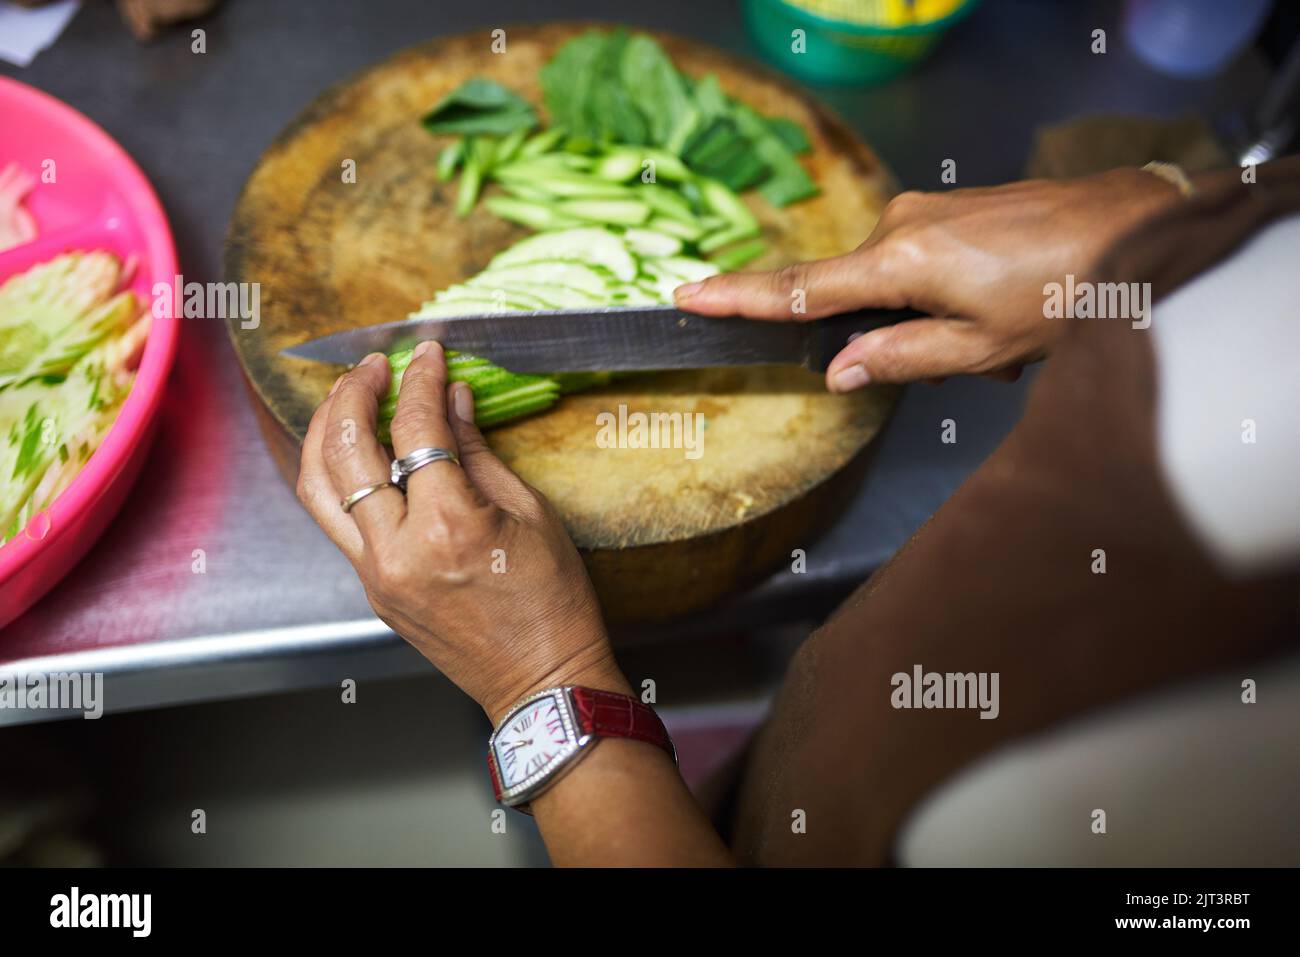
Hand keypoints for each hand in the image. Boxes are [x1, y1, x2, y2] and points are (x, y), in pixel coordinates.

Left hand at [295, 342, 628, 722]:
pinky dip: (338, 475)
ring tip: (346, 399)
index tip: (429, 354)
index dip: (421, 380)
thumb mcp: (530, 515)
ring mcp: (376, 575)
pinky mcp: (372, 590)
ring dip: (324, 432)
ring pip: (318, 488)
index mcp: (448, 526)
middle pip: (344, 450)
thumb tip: (452, 399)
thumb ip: (479, 451)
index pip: (417, 429)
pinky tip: (359, 452)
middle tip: (372, 366)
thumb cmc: (552, 603)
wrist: (540, 681)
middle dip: (352, 393)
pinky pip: (338, 521)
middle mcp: (397, 550)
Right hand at [673, 167, 1180, 390]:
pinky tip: (1000, 313)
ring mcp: (926, 209)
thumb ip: (898, 359)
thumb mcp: (980, 351)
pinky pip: (918, 260)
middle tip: (961, 363)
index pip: (799, 290)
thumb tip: (838, 370)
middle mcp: (902, 224)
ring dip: (925, 320)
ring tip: (1000, 341)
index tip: (687, 296)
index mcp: (901, 263)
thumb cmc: (1065, 295)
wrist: (1134, 228)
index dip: (739, 299)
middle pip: (852, 294)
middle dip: (884, 336)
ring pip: (891, 282)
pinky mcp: (950, 205)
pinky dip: (942, 296)